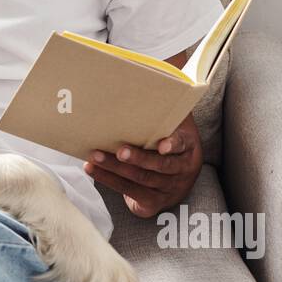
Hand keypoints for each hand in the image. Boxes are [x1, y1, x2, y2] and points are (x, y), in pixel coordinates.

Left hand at [83, 113, 202, 217]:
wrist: (176, 180)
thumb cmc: (167, 144)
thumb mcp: (173, 127)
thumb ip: (163, 112)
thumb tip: (143, 78)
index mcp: (188, 149)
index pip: (182, 145)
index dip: (173, 145)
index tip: (162, 146)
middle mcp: (181, 172)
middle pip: (158, 166)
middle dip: (138, 158)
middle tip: (119, 150)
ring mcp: (168, 190)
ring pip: (140, 180)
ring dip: (114, 169)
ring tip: (95, 157)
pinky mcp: (153, 203)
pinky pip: (129, 192)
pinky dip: (108, 180)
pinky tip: (93, 170)